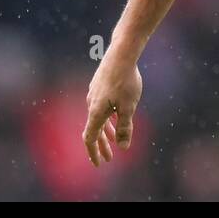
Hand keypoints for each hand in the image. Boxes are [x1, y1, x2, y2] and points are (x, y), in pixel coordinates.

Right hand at [83, 47, 142, 165]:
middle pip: (93, 130)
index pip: (90, 138)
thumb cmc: (126, 80)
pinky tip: (116, 117)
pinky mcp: (98, 86)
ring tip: (115, 141)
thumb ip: (125, 128)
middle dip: (101, 146)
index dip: (93, 152)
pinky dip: (106, 118)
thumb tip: (124, 147)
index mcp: (96, 112)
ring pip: (97, 118)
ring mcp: (94, 94)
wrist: (121, 54)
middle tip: (109, 158)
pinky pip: (100, 107)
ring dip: (105, 132)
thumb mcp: (129, 107)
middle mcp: (91, 104)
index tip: (99, 163)